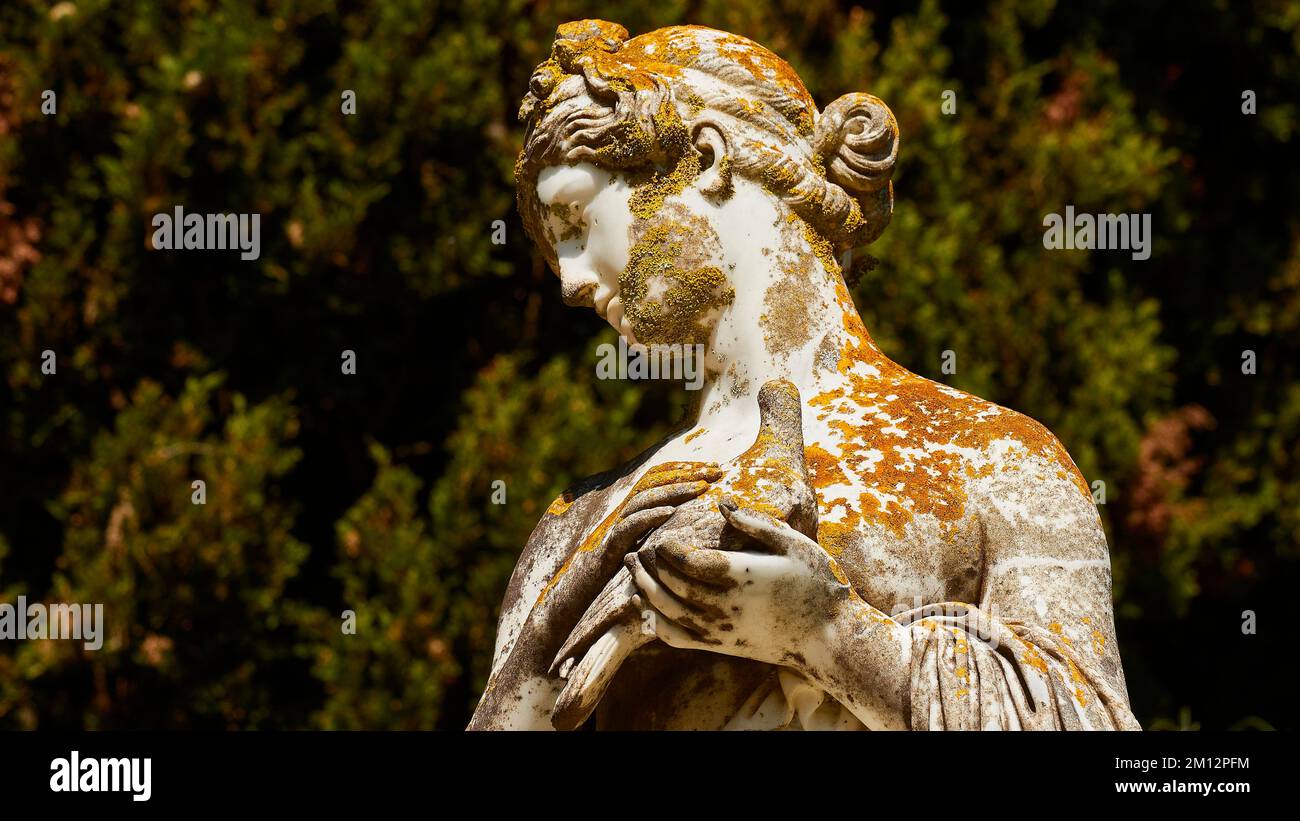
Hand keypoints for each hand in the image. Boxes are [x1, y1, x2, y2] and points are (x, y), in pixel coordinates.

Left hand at [629, 497, 852, 673]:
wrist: (828, 638)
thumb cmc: (816, 584)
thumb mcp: (794, 544)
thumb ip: (756, 523)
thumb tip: (722, 504)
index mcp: (741, 577)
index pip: (689, 562)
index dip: (669, 549)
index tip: (662, 537)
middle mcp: (724, 605)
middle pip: (672, 584)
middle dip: (650, 566)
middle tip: (637, 550)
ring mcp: (719, 630)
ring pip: (667, 611)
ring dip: (645, 589)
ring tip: (634, 571)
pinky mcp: (719, 646)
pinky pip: (675, 637)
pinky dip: (654, 621)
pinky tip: (646, 606)